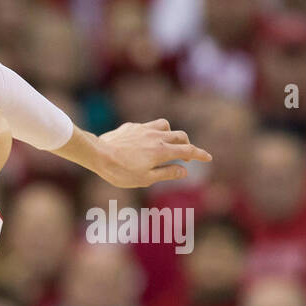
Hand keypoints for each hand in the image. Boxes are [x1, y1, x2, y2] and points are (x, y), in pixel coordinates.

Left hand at [92, 119, 211, 187]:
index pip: (188, 151)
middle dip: (187, 145)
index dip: (200, 155)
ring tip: (167, 144)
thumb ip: (167, 173)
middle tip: (186, 156)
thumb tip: (185, 171)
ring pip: (166, 126)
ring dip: (171, 134)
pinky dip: (153, 132)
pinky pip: (148, 126)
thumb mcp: (145, 179)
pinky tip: (145, 141)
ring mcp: (144, 129)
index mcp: (162, 151)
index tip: (208, 158)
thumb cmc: (119, 171)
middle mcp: (156, 137)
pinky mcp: (131, 127)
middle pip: (180, 136)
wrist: (97, 154)